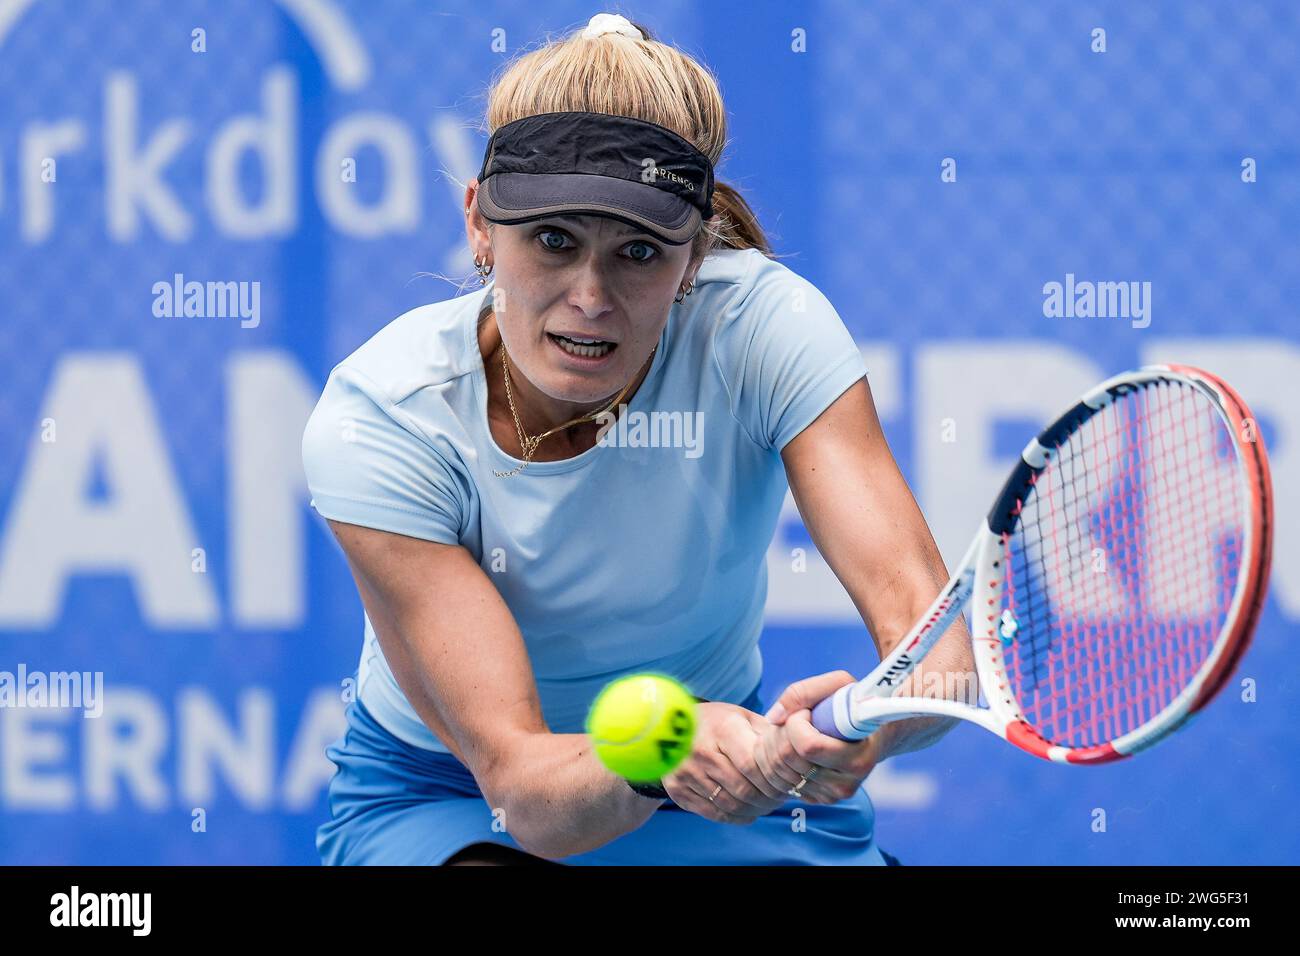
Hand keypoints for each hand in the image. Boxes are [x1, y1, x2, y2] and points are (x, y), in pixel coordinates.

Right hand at [661, 702, 791, 823]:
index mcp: (721, 729)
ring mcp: (686, 773)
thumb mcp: (741, 717)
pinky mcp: (678, 791)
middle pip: (743, 789)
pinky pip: (714, 814)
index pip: (752, 764)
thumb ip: (767, 733)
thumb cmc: (716, 722)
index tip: (786, 784)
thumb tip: (796, 751)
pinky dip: (737, 817)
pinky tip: (748, 811)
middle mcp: (700, 751)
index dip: (772, 780)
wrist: (669, 728)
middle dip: (767, 798)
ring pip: (730, 805)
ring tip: (767, 805)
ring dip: (754, 810)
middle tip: (781, 799)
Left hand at [754, 671, 886, 803]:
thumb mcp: (839, 686)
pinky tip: (794, 747)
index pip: (808, 746)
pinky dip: (777, 760)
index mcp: (858, 759)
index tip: (807, 712)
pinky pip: (781, 781)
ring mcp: (831, 795)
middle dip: (782, 730)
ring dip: (776, 743)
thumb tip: (774, 717)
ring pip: (778, 770)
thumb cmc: (856, 706)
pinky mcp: (817, 800)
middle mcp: (846, 784)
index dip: (797, 723)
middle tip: (797, 717)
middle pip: (788, 757)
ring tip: (795, 730)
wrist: (875, 734)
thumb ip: (803, 693)